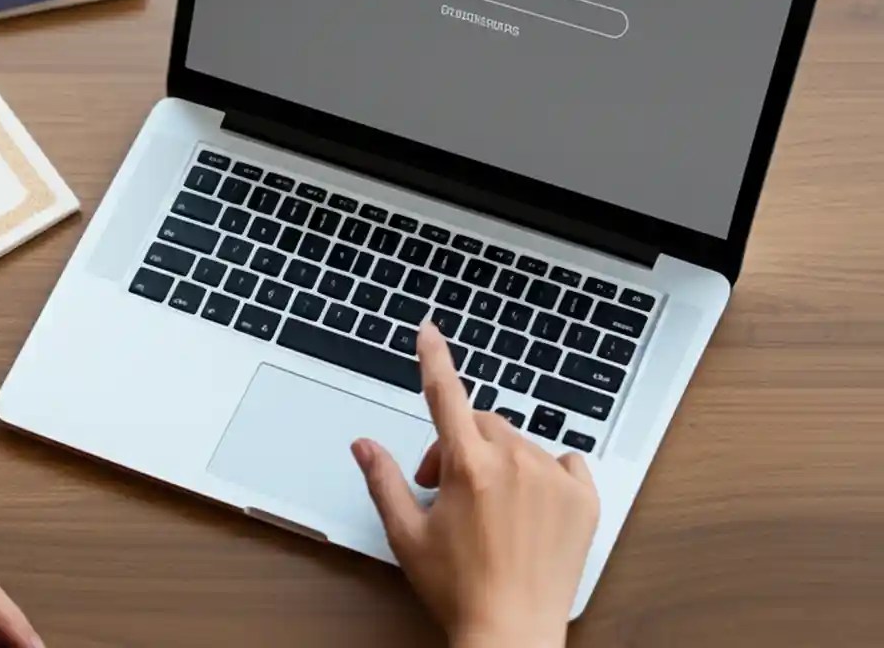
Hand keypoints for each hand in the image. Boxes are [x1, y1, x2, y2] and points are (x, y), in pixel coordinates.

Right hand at [352, 324, 599, 647]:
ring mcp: (554, 479)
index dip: (433, 357)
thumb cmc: (459, 589)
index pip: (445, 394)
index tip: (429, 330)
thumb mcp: (406, 534)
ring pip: (519, 444)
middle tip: (443, 488)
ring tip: (488, 508)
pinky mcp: (585, 499)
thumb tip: (363, 445)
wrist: (512, 632)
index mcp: (468, 466)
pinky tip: (531, 504)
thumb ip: (384, 480)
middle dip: (458, 446)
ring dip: (500, 462)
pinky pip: (565, 462)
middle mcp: (515, 462)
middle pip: (481, 423)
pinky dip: (546, 474)